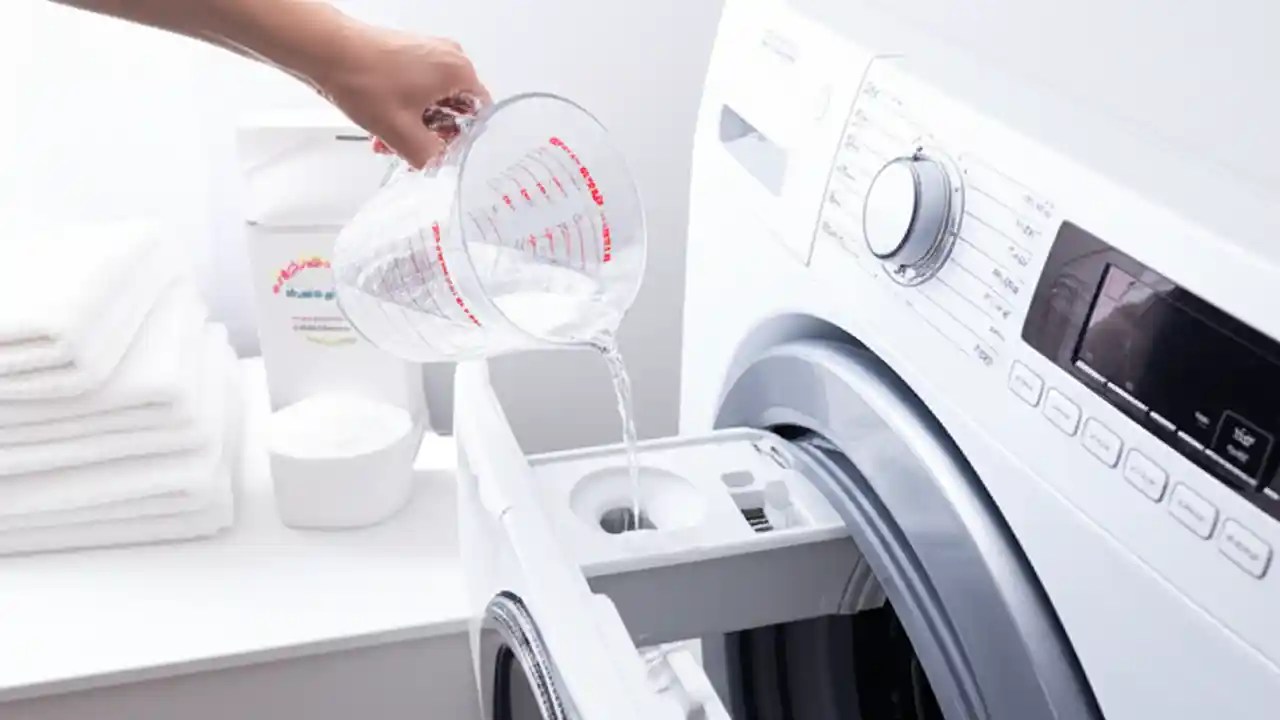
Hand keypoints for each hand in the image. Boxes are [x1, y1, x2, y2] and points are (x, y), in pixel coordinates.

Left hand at [319, 26, 490, 168]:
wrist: (326, 51)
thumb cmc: (363, 79)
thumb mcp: (402, 133)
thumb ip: (430, 157)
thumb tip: (439, 164)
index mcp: (459, 71)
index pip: (479, 115)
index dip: (460, 140)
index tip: (441, 151)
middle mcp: (448, 56)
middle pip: (454, 108)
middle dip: (430, 133)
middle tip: (409, 147)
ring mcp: (427, 51)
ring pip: (431, 100)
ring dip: (413, 124)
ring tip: (388, 139)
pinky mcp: (408, 52)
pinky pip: (416, 87)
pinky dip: (403, 107)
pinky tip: (382, 123)